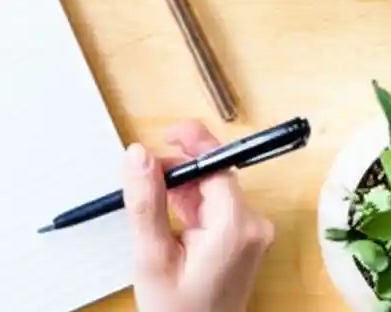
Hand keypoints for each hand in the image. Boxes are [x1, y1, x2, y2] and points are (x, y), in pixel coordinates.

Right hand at [123, 120, 274, 311]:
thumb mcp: (152, 257)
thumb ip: (146, 202)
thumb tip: (138, 154)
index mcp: (236, 227)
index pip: (218, 166)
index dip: (193, 143)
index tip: (167, 133)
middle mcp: (252, 226)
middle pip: (214, 174)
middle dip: (179, 170)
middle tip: (143, 179)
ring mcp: (250, 234)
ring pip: (212, 189)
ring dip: (181, 189)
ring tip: (152, 208)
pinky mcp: (242, 239)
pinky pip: (215, 206)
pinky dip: (190, 205)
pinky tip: (168, 221)